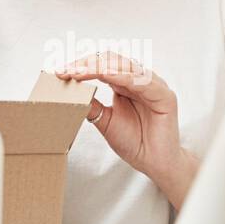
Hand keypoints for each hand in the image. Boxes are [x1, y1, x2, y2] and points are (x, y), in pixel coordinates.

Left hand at [54, 52, 200, 209]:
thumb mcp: (105, 121)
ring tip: (79, 71)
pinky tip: (106, 74)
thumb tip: (72, 93)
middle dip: (86, 63)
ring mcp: (153, 85)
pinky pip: (142, 81)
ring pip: (124, 66)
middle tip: (66, 70)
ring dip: (99, 66)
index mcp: (125, 83)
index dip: (81, 66)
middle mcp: (139, 80)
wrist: (154, 163)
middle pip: (111, 60)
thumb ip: (92, 105)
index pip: (102, 65)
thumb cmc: (134, 142)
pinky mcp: (164, 96)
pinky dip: (123, 76)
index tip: (60, 72)